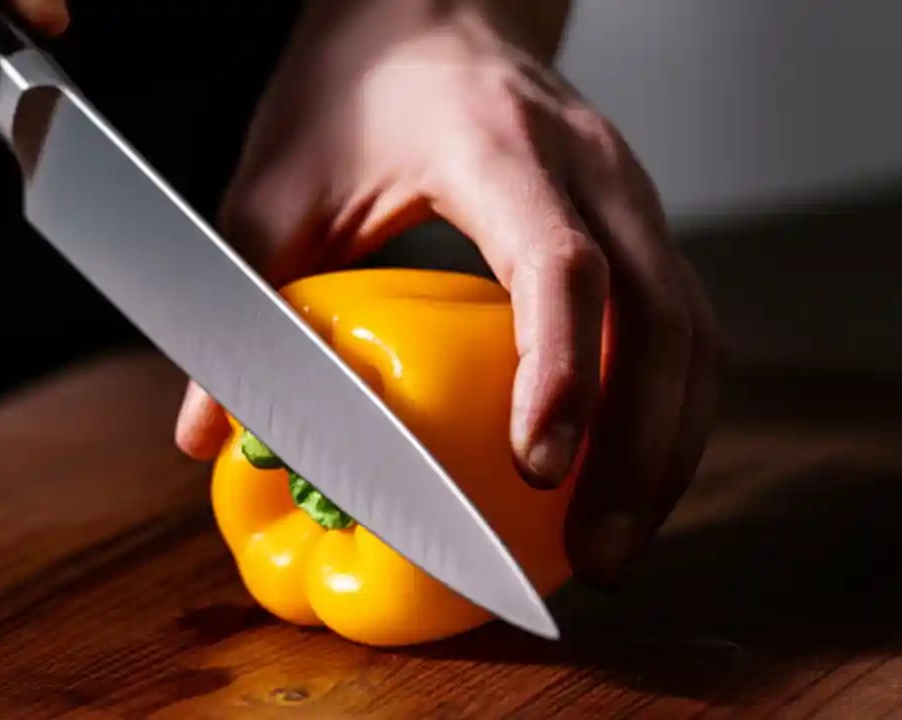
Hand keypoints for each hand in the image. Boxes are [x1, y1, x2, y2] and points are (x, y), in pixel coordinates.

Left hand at [174, 0, 727, 585]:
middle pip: (660, 319)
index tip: (540, 471)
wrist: (428, 6)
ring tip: (620, 539)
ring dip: (668, 444)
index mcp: (497, 148)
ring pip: (691, 331)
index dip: (562, 374)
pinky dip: (666, 409)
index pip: (560, 265)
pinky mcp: (636, 219)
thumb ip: (248, 301)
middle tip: (600, 555)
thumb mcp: (278, 183)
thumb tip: (210, 433)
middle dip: (640, 451)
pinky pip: (681, 325)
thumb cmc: (354, 86)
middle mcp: (589, 166)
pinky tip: (629, 470)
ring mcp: (629, 189)